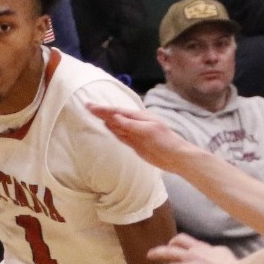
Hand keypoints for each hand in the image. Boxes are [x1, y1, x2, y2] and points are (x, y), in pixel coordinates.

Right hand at [86, 102, 202, 174]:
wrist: (175, 157)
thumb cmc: (165, 141)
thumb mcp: (147, 131)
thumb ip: (129, 125)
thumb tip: (114, 117)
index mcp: (139, 117)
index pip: (117, 112)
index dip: (103, 109)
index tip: (89, 106)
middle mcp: (135, 124)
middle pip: (115, 117)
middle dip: (102, 112)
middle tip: (87, 106)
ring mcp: (135, 134)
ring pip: (117, 126)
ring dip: (106, 119)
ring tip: (95, 113)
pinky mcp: (135, 144)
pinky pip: (121, 135)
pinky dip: (113, 131)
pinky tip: (108, 127)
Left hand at [147, 233, 244, 263]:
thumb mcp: (221, 251)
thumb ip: (212, 251)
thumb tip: (212, 252)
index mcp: (199, 247)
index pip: (182, 240)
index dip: (173, 242)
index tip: (170, 245)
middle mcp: (190, 255)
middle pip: (169, 251)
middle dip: (158, 252)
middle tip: (150, 255)